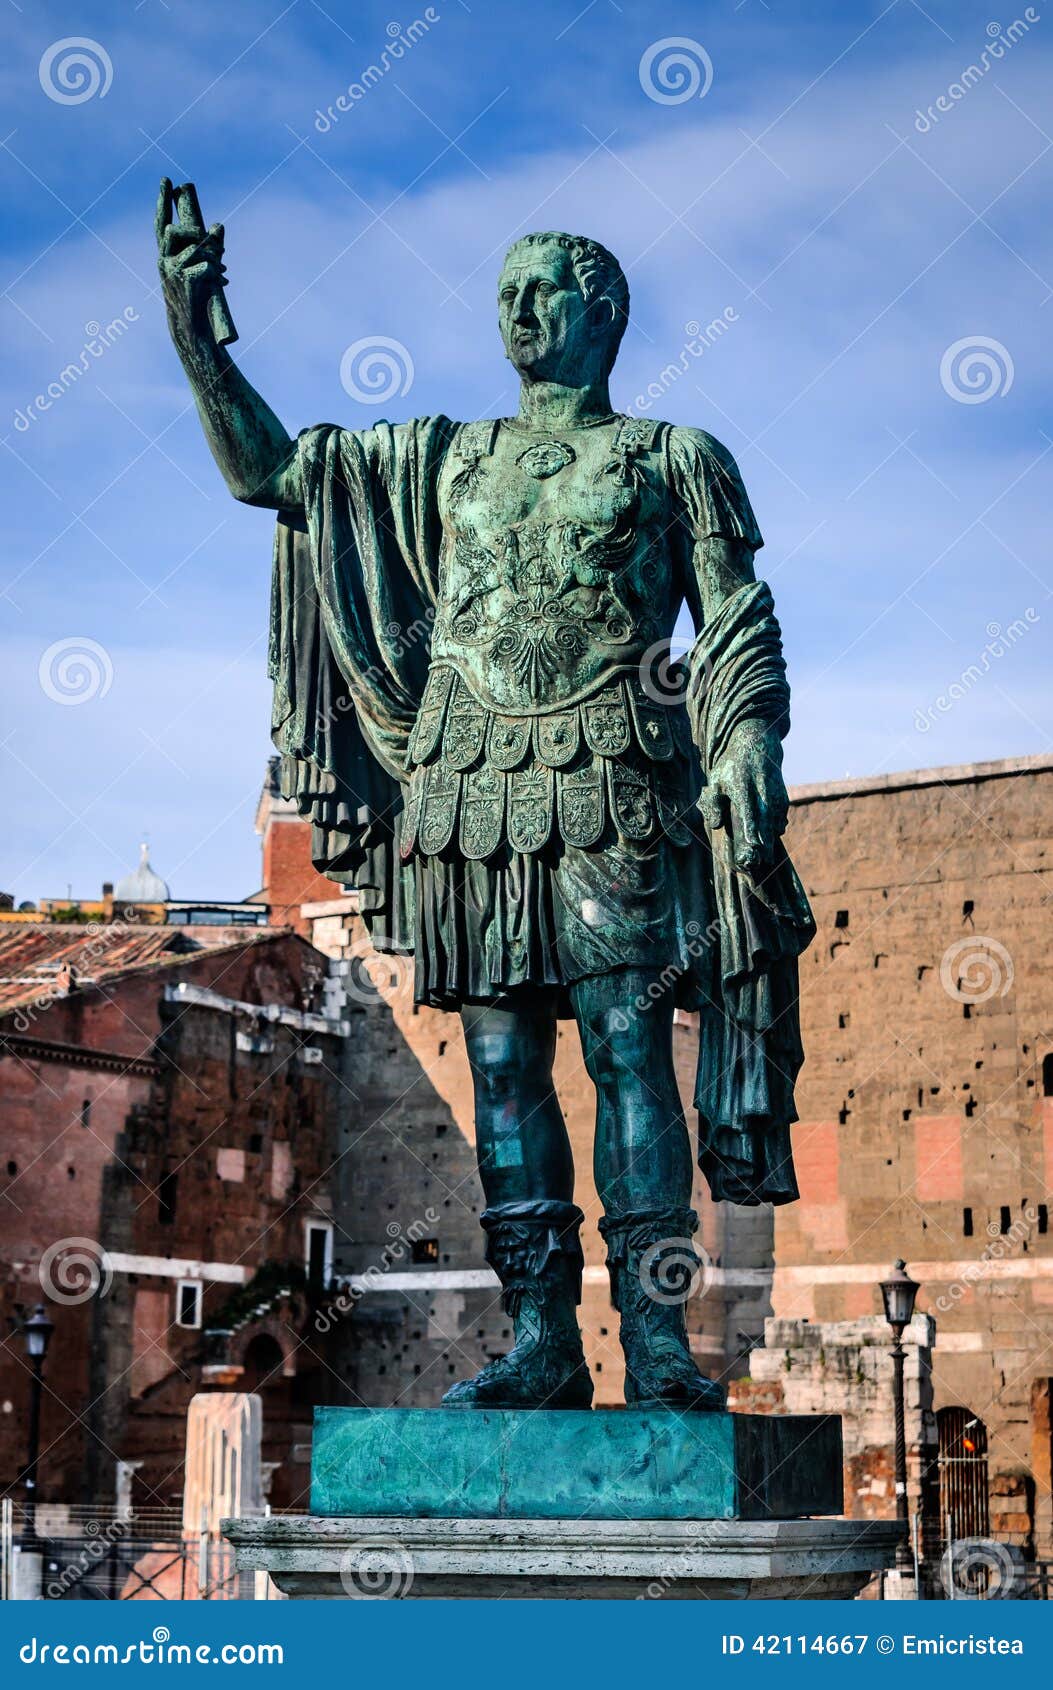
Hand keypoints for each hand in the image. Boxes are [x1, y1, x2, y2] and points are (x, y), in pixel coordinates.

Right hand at [155, 178, 229, 346]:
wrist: (193, 329)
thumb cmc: (197, 297)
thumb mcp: (203, 268)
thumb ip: (209, 246)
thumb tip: (218, 224)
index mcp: (166, 254)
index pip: (161, 223)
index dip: (162, 201)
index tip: (166, 179)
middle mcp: (164, 260)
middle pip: (173, 230)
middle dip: (195, 233)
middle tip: (213, 242)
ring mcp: (171, 272)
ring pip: (194, 248)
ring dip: (213, 256)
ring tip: (223, 267)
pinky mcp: (183, 283)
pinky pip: (204, 267)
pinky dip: (217, 273)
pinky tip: (223, 282)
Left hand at [702, 720, 787, 873]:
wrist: (756, 742)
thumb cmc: (731, 765)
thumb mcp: (716, 779)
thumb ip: (713, 802)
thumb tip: (716, 825)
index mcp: (742, 786)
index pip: (748, 811)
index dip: (751, 829)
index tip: (753, 845)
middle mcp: (761, 789)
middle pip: (765, 819)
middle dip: (766, 840)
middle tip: (764, 861)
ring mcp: (774, 790)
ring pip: (776, 818)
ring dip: (773, 837)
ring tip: (769, 857)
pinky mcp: (781, 792)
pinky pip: (781, 813)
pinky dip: (779, 825)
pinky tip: (775, 835)